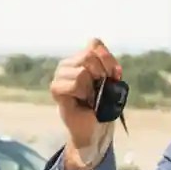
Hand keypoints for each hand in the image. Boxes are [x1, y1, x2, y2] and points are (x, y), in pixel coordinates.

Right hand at [49, 38, 121, 169]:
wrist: (96, 125)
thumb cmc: (104, 102)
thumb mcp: (113, 80)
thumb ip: (109, 64)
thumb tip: (99, 49)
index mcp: (81, 57)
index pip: (94, 44)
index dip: (108, 59)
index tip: (115, 75)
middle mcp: (68, 63)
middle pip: (88, 56)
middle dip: (102, 73)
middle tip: (102, 88)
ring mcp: (60, 74)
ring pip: (82, 71)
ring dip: (92, 87)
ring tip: (91, 96)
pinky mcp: (56, 88)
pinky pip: (75, 84)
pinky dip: (84, 93)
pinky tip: (83, 100)